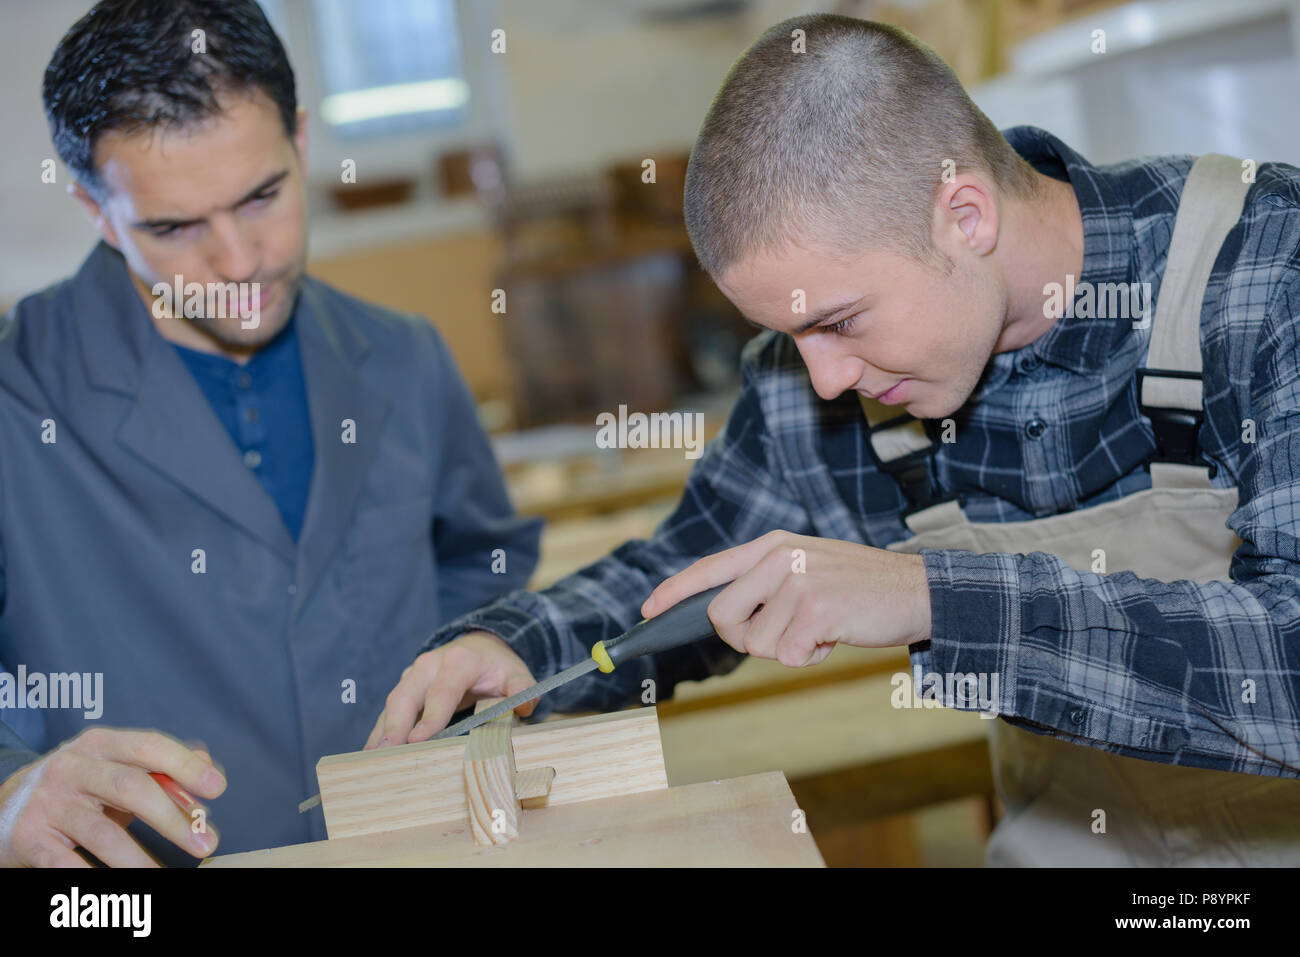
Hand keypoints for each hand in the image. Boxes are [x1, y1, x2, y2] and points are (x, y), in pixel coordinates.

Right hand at [0, 728, 225, 866]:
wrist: (4, 806)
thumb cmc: (79, 787)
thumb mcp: (115, 767)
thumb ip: (162, 767)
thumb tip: (208, 767)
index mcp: (101, 743)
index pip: (149, 746)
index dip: (186, 766)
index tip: (218, 788)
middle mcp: (73, 767)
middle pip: (132, 788)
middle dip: (174, 819)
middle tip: (206, 843)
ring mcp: (49, 803)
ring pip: (103, 834)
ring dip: (141, 860)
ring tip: (166, 876)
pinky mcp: (30, 838)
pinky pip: (66, 865)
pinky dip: (94, 878)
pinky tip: (121, 890)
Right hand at [366, 631, 538, 747]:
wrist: (479, 647)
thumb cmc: (497, 666)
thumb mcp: (516, 673)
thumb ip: (522, 689)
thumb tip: (525, 707)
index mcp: (458, 662)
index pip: (442, 691)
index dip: (430, 716)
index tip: (417, 740)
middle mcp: (429, 666)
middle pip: (406, 695)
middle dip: (394, 726)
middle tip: (385, 755)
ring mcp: (413, 676)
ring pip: (393, 704)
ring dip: (381, 732)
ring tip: (370, 761)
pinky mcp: (405, 689)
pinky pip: (390, 711)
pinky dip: (380, 732)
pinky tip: (371, 755)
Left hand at [641, 530, 931, 666]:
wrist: (916, 591)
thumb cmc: (859, 590)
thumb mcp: (807, 571)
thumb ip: (765, 586)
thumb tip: (724, 619)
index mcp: (772, 545)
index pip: (709, 569)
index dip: (673, 592)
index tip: (646, 611)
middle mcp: (778, 556)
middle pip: (723, 618)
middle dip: (750, 640)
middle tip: (790, 634)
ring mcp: (796, 580)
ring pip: (758, 644)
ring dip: (789, 650)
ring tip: (822, 628)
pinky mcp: (814, 607)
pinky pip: (789, 655)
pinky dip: (812, 658)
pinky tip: (835, 636)